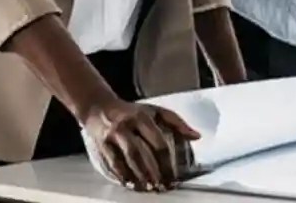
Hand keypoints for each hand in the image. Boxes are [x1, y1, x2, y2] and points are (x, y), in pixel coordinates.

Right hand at [80, 98, 200, 191]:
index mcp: (142, 117)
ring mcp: (111, 136)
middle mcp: (125, 126)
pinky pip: (111, 164)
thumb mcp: (155, 111)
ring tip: (148, 188)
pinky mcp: (100, 145)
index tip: (173, 176)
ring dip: (136, 176)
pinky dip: (121, 175)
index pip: (157, 142)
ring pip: (124, 160)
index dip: (166, 162)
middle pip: (138, 153)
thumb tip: (197, 136)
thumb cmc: (132, 111)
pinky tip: (130, 184)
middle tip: (161, 186)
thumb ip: (176, 123)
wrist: (98, 107)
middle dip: (151, 172)